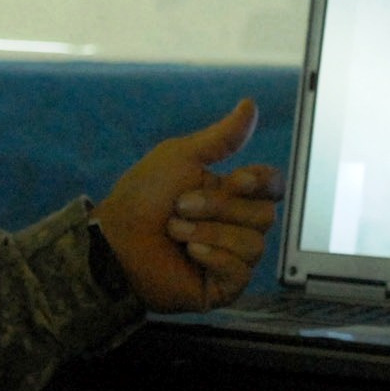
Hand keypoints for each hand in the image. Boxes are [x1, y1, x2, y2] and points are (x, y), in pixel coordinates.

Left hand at [96, 99, 283, 311]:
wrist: (116, 239)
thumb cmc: (143, 196)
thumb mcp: (182, 157)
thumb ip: (222, 137)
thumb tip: (250, 104)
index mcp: (233, 195)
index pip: (274, 187)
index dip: (261, 183)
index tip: (238, 179)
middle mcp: (237, 227)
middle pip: (265, 216)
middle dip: (220, 208)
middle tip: (180, 206)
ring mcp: (232, 258)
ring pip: (254, 245)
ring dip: (210, 233)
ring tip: (175, 232)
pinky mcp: (223, 287)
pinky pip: (241, 272)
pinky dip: (213, 258)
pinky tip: (189, 254)